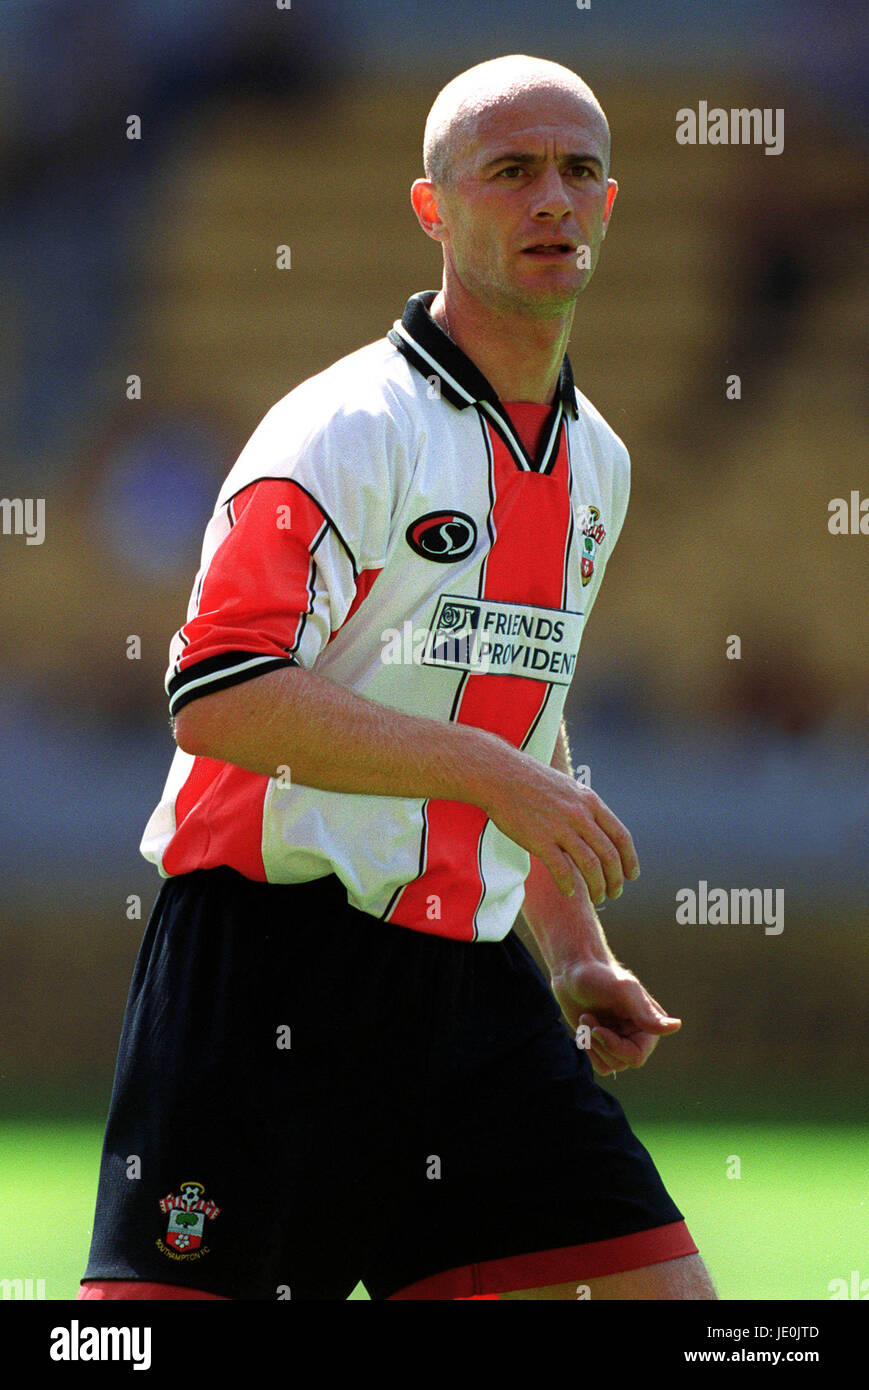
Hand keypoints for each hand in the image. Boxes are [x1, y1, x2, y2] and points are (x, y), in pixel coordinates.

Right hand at [482, 755, 638, 904]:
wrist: (500, 775)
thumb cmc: (531, 781)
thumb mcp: (568, 788)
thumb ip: (584, 808)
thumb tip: (596, 829)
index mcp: (590, 802)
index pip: (621, 836)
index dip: (630, 859)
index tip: (632, 875)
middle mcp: (580, 815)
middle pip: (609, 855)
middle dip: (616, 879)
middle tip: (615, 893)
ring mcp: (560, 828)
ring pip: (591, 866)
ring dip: (598, 887)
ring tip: (598, 898)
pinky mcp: (540, 840)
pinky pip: (562, 870)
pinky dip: (569, 885)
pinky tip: (569, 892)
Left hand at [551, 957, 681, 1074]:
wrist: (573, 970)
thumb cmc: (599, 976)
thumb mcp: (623, 992)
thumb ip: (647, 1014)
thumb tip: (676, 1026)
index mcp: (650, 1023)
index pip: (637, 1056)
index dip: (615, 1048)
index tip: (597, 1030)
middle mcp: (638, 1035)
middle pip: (622, 1063)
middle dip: (600, 1043)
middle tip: (588, 1017)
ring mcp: (621, 1040)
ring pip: (610, 1065)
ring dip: (591, 1043)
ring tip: (585, 1017)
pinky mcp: (604, 1044)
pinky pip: (599, 1064)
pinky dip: (588, 1048)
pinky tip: (584, 1026)